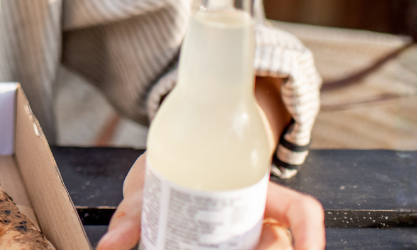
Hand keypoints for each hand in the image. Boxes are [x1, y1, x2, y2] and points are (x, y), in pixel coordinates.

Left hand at [96, 155, 324, 249]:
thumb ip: (130, 217)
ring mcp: (251, 240)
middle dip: (263, 249)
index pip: (302, 211)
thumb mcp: (147, 188)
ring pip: (267, 249)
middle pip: (280, 246)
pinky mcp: (233, 246)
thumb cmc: (163, 174)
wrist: (157, 177)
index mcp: (256, 194)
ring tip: (190, 247)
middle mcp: (261, 222)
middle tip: (214, 247)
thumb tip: (107, 248)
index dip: (310, 234)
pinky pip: (243, 249)